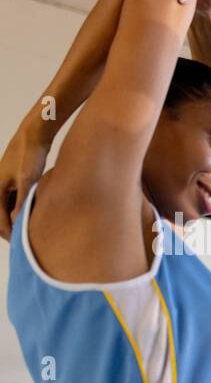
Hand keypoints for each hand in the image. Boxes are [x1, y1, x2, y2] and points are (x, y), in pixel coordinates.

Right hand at [0, 125, 48, 241]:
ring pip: (6, 210)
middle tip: (25, 245)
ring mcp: (4, 184)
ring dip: (14, 222)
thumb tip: (16, 221)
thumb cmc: (30, 155)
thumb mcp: (27, 179)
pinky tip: (33, 218)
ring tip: (30, 235)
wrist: (34, 135)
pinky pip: (12, 203)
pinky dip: (19, 212)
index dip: (9, 235)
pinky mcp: (13, 182)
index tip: (21, 247)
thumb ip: (21, 200)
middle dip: (10, 231)